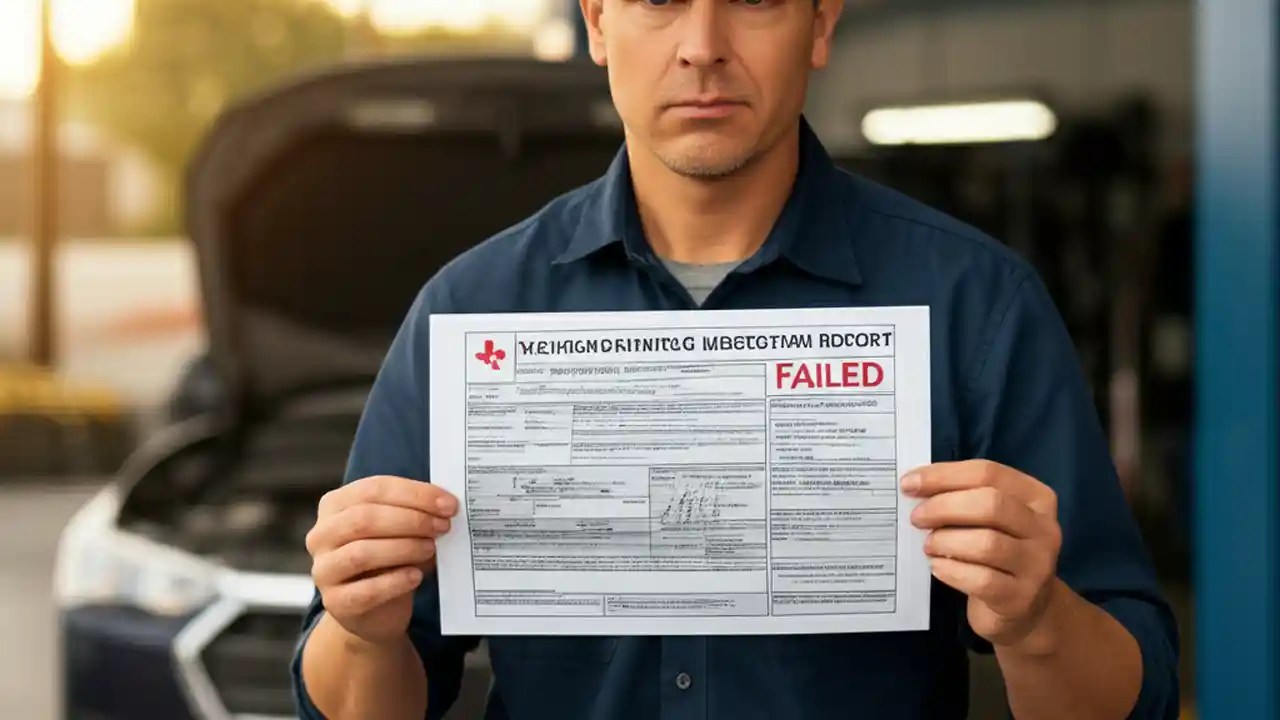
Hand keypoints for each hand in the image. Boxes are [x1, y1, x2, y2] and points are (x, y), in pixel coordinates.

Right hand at [305, 475, 458, 644]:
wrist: (377, 608)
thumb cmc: (390, 559)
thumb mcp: (400, 529)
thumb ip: (415, 512)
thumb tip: (445, 504)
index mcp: (336, 505)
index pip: (373, 489)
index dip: (414, 494)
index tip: (448, 504)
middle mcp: (322, 534)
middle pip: (364, 518)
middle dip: (411, 520)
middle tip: (442, 526)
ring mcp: (324, 569)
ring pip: (361, 553)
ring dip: (404, 548)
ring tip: (431, 549)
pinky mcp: (335, 602)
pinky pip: (365, 591)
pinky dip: (395, 582)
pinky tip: (415, 577)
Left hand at [903, 460, 1062, 648]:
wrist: (1025, 608)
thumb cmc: (998, 552)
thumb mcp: (990, 519)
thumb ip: (963, 496)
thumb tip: (916, 484)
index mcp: (1037, 497)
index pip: (988, 473)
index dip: (944, 475)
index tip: (909, 484)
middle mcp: (1044, 528)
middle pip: (991, 504)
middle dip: (944, 507)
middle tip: (916, 517)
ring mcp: (1037, 565)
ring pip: (986, 543)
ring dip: (946, 541)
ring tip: (929, 545)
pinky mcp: (1021, 597)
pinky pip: (981, 579)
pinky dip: (951, 570)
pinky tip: (938, 567)